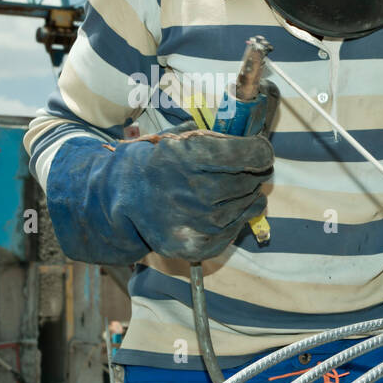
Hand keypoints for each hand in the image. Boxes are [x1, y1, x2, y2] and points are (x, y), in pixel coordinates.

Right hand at [114, 130, 273, 260]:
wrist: (122, 198)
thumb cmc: (156, 162)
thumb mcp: (178, 137)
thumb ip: (215, 136)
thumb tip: (253, 137)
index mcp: (187, 157)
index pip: (249, 154)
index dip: (260, 150)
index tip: (260, 149)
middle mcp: (191, 191)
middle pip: (249, 181)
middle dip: (255, 173)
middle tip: (251, 169)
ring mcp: (193, 222)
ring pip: (246, 207)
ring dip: (250, 196)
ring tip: (241, 189)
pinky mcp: (192, 246)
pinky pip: (233, 230)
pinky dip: (239, 218)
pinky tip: (230, 209)